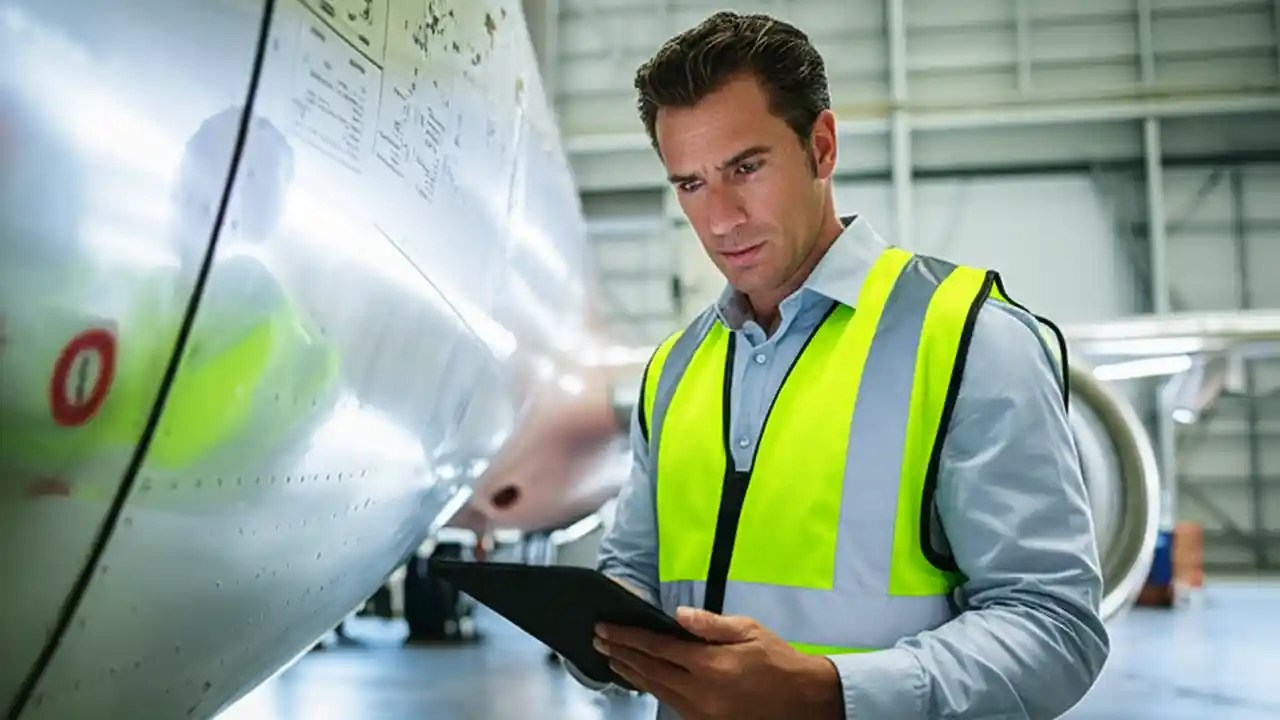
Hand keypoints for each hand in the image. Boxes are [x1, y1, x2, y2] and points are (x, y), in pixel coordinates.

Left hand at [594, 607, 843, 719]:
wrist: (803, 699)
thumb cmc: (777, 660)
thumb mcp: (749, 630)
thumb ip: (711, 624)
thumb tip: (678, 615)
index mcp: (710, 665)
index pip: (657, 648)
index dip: (627, 637)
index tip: (606, 629)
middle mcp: (700, 692)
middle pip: (649, 671)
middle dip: (621, 654)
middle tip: (599, 641)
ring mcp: (701, 712)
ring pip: (656, 690)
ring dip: (630, 674)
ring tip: (612, 660)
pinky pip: (670, 704)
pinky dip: (651, 689)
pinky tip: (641, 680)